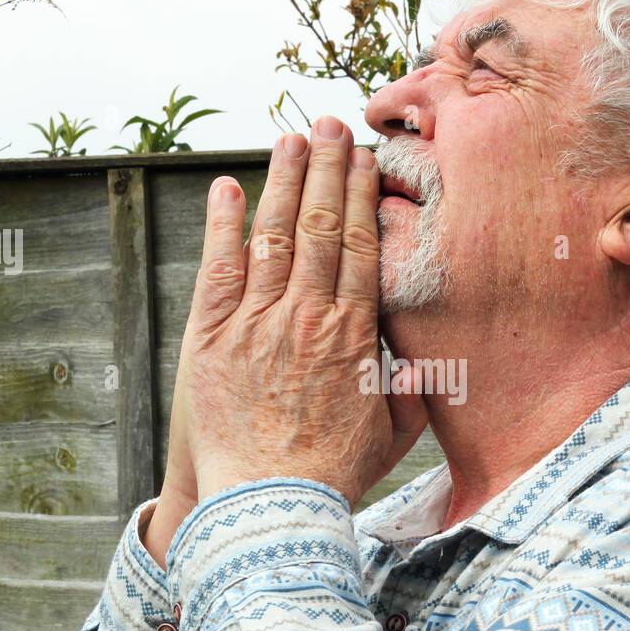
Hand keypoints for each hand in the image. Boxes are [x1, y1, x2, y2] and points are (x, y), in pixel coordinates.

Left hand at [184, 116, 426, 510]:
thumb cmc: (332, 474)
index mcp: (354, 335)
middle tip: (331, 124)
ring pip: (273, 235)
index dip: (361, 196)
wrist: (267, 506)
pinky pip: (218, 269)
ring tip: (290, 136)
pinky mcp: (211, 337)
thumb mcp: (393, 435)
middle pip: (320, 226)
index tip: (364, 160)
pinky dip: (222, 225)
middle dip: (327, 168)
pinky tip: (229, 187)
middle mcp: (307, 316)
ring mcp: (256, 322)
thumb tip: (418, 352)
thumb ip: (411, 387)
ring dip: (282, 180)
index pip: (360, 247)